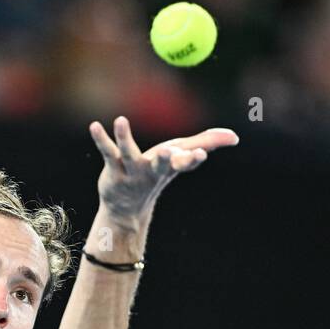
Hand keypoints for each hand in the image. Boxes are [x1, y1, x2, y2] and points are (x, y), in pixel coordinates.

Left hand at [88, 116, 238, 224]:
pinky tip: (95, 126)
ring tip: (121, 120)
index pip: (185, 163)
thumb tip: (234, 137)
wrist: (127, 208)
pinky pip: (107, 153)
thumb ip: (207, 144)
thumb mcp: (182, 157)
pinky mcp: (112, 171)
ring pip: (128, 154)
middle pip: (161, 165)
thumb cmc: (157, 174)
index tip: (202, 154)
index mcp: (171, 168)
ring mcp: (131, 172)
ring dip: (125, 138)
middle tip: (170, 151)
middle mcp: (153, 171)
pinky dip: (101, 139)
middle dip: (167, 159)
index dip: (193, 159)